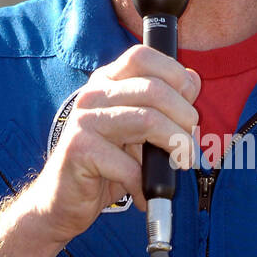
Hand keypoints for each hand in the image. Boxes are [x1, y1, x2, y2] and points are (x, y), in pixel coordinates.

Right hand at [34, 45, 200, 240]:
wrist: (63, 199)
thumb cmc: (107, 165)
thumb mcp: (140, 131)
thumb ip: (164, 105)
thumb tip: (193, 80)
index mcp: (107, 81)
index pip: (143, 57)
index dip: (176, 77)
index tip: (189, 105)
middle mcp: (93, 94)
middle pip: (154, 88)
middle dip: (185, 118)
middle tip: (188, 145)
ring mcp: (84, 120)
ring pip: (148, 120)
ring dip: (174, 146)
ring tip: (178, 165)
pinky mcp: (79, 150)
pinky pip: (129, 164)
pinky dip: (146, 184)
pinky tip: (145, 194)